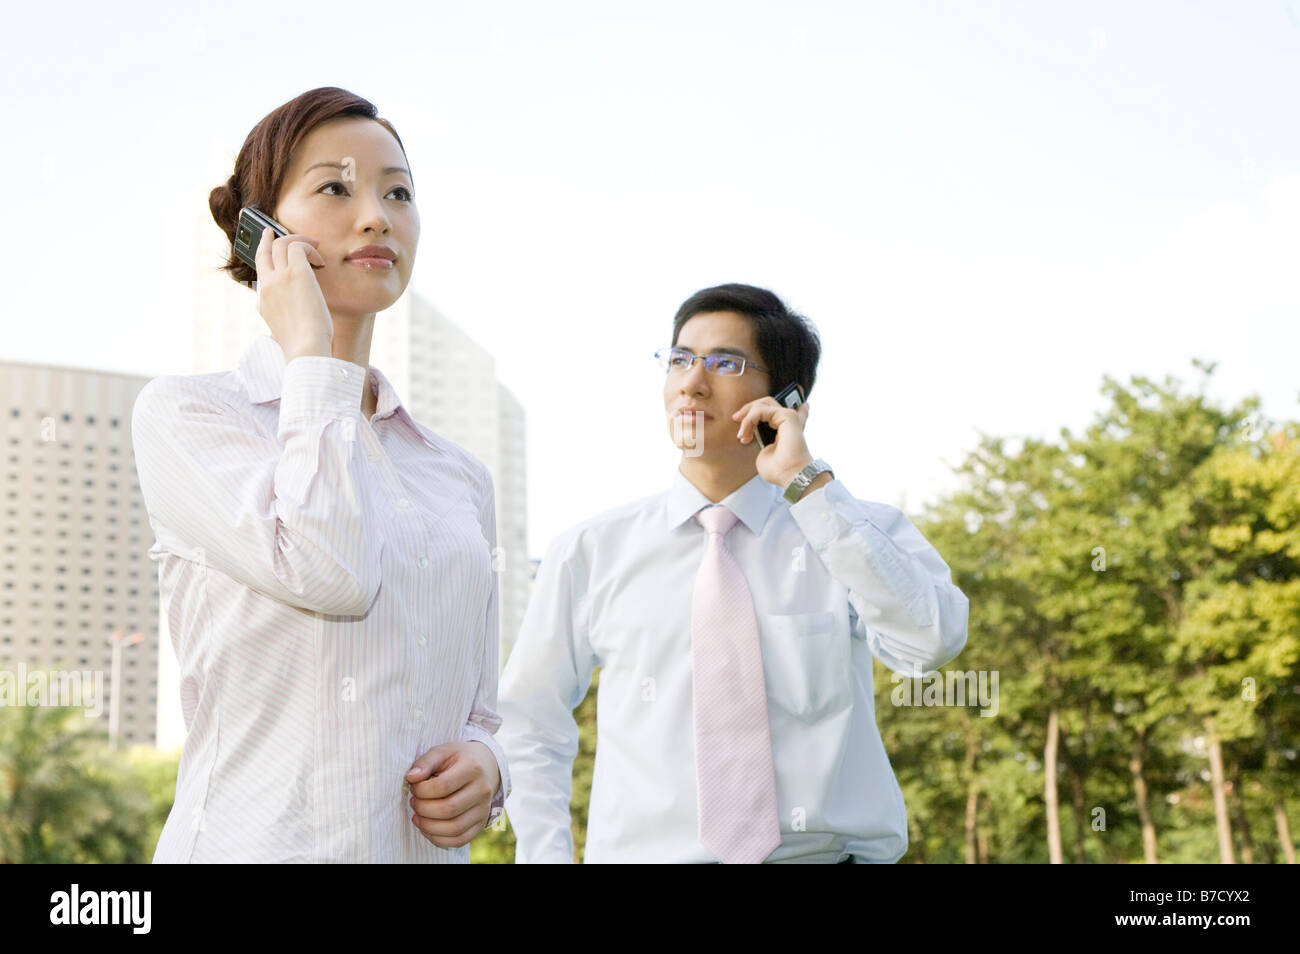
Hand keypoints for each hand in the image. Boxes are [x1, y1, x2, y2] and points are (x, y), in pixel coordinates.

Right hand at [253, 225, 332, 359]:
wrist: (305, 348)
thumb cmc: (304, 346)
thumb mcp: (290, 331)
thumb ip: (289, 318)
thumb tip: (299, 315)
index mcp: (264, 303)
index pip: (261, 273)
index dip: (265, 258)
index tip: (267, 247)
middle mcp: (267, 287)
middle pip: (263, 253)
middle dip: (268, 239)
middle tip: (275, 231)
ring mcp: (278, 278)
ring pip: (280, 244)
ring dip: (298, 241)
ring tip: (315, 247)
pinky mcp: (295, 273)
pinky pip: (297, 246)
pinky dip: (308, 247)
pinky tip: (320, 260)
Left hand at [405, 741, 500, 848]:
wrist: (486, 766)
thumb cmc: (459, 759)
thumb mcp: (442, 752)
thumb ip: (425, 762)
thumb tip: (411, 778)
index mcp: (472, 768)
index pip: (443, 786)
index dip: (422, 790)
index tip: (414, 786)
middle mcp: (482, 790)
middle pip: (448, 809)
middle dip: (423, 809)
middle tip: (414, 802)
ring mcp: (484, 809)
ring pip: (454, 828)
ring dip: (429, 827)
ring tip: (417, 817)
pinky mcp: (481, 824)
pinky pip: (460, 840)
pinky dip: (440, 839)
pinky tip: (428, 829)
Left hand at [733, 397, 815, 487]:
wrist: (790, 476)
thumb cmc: (780, 471)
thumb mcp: (763, 453)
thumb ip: (759, 441)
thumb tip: (754, 435)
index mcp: (784, 430)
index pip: (776, 411)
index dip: (760, 409)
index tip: (739, 417)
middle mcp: (787, 422)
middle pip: (766, 403)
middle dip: (748, 409)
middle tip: (736, 419)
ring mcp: (788, 418)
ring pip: (762, 404)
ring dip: (747, 418)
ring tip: (742, 435)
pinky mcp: (788, 416)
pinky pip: (761, 410)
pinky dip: (749, 419)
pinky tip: (745, 433)